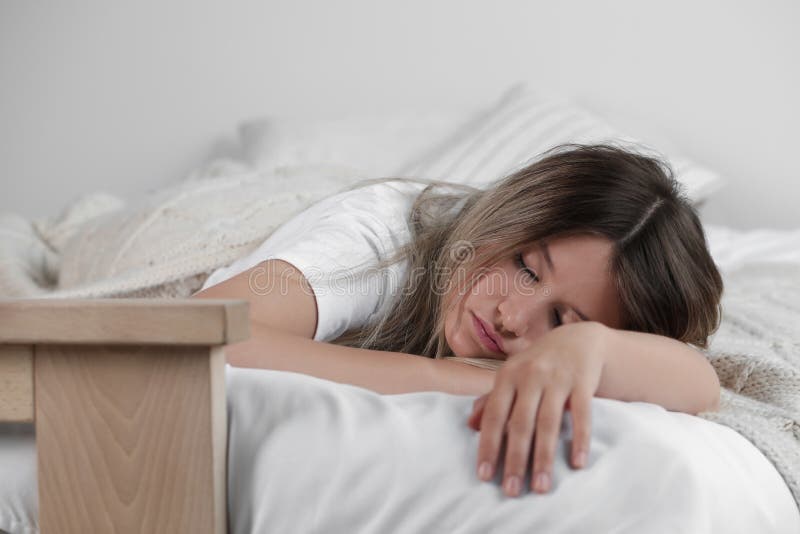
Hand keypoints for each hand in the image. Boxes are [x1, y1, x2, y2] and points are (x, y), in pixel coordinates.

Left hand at [466, 321, 606, 496]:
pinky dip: (580, 439)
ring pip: (548, 423)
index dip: (488, 446)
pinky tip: (577, 463)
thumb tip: (470, 425)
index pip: (494, 416)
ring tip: (542, 486)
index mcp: (507, 376)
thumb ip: (492, 400)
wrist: (578, 338)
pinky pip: (581, 415)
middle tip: (513, 490)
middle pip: (520, 424)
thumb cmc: (538, 364)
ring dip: (544, 457)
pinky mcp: (582, 382)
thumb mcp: (512, 376)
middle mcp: (530, 376)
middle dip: (515, 459)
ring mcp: (557, 378)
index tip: (485, 476)